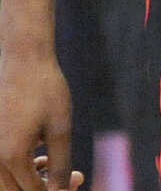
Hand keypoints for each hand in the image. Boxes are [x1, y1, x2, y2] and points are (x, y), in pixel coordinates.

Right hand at [0, 51, 72, 189]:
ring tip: (51, 165)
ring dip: (27, 181)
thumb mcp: (60, 126)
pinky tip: (39, 156)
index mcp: (12, 156)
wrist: (22, 57)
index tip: (78, 178)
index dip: (58, 190)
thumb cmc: (44, 87)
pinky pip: (0, 166)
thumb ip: (60, 163)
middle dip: (41, 189)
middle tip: (68, 178)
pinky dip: (18, 168)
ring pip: (5, 183)